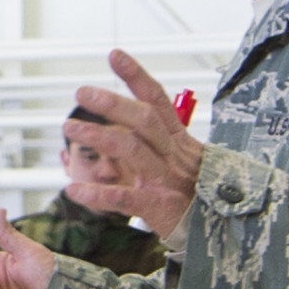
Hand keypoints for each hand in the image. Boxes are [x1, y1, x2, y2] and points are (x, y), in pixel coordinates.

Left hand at [65, 51, 208, 234]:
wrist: (219, 233)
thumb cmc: (194, 193)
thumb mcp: (181, 159)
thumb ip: (156, 139)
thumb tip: (127, 114)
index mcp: (178, 140)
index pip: (157, 100)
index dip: (136, 76)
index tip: (114, 55)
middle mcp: (173, 155)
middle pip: (144, 120)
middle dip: (113, 103)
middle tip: (82, 91)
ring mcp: (167, 180)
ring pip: (133, 150)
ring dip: (99, 135)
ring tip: (69, 128)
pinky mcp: (159, 207)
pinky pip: (124, 197)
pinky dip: (97, 194)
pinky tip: (73, 190)